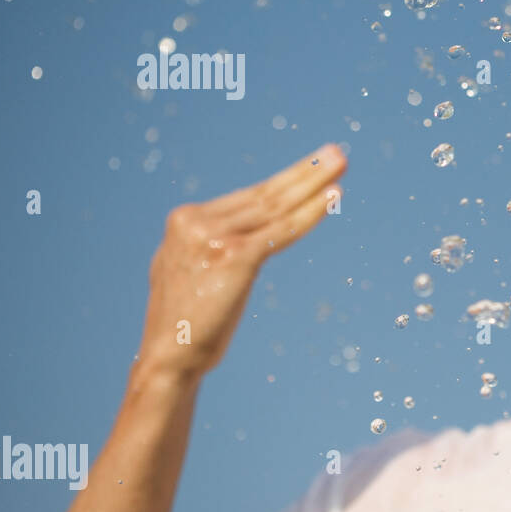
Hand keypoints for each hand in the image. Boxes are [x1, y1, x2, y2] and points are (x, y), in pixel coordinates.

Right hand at [137, 143, 347, 377]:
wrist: (169, 358)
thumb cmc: (186, 322)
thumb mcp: (189, 270)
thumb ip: (208, 245)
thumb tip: (236, 235)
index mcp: (186, 221)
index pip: (249, 197)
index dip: (286, 181)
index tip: (314, 166)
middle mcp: (196, 222)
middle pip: (265, 194)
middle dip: (305, 172)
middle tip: (337, 153)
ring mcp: (213, 237)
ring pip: (277, 207)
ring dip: (314, 183)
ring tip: (342, 164)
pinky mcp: (234, 257)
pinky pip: (282, 230)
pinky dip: (311, 213)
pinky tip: (333, 196)